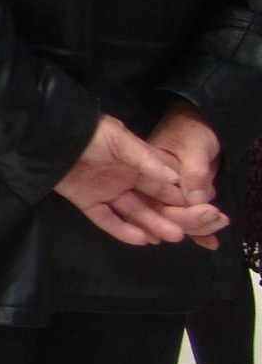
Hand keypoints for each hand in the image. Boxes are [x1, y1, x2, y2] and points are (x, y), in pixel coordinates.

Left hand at [55, 115, 228, 246]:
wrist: (49, 136)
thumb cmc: (88, 132)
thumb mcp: (119, 139)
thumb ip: (145, 158)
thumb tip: (175, 177)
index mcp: (137, 163)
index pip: (165, 183)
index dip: (182, 198)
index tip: (204, 212)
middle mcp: (125, 179)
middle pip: (153, 201)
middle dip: (171, 216)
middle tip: (189, 231)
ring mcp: (106, 191)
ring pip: (134, 212)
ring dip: (152, 225)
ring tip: (173, 237)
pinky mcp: (87, 201)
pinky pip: (107, 219)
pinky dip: (123, 230)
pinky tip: (142, 240)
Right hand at [148, 100, 226, 249]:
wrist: (197, 122)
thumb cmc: (191, 129)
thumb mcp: (195, 145)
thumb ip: (193, 171)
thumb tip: (196, 201)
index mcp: (143, 171)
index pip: (155, 201)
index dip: (179, 214)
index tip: (206, 215)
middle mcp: (146, 185)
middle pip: (161, 213)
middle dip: (190, 222)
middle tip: (217, 219)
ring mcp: (160, 191)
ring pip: (172, 217)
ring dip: (197, 227)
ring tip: (219, 225)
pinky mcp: (177, 196)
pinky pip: (183, 216)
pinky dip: (197, 230)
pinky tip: (209, 241)